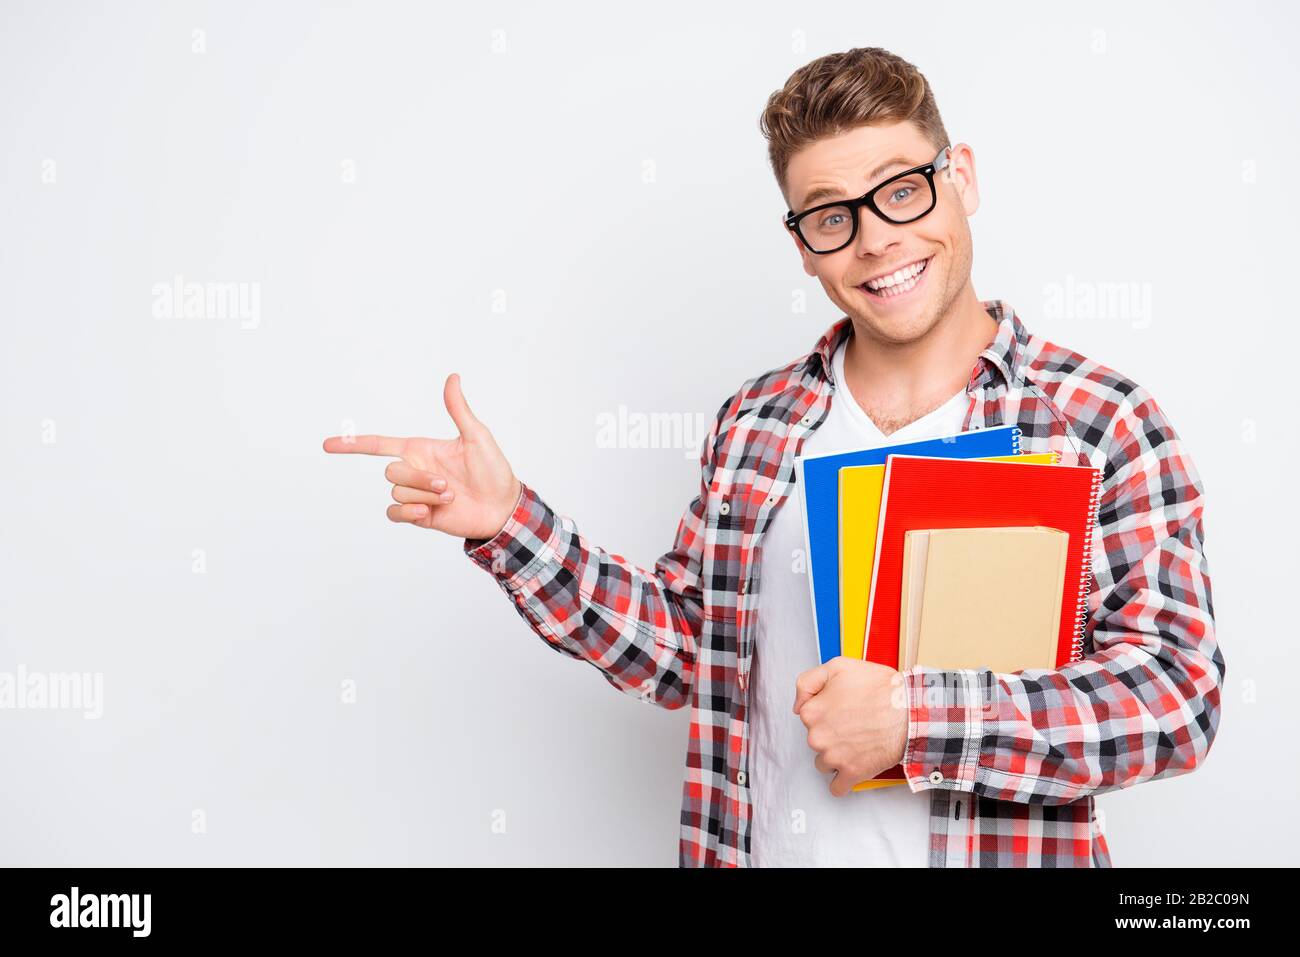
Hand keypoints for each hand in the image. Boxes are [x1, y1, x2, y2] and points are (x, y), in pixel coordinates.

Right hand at [322, 373, 521, 539]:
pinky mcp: (419, 515)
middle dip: (419, 479)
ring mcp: (416, 493)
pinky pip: (395, 513)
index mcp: (421, 449)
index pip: (379, 445)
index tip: (327, 445)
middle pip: (392, 472)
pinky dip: (408, 512)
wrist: (502, 507)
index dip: (353, 444)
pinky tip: (429, 511)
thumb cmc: (493, 470)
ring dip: (423, 495)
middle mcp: (415, 470)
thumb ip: (458, 409)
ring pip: (396, 492)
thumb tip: (452, 377)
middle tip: (448, 485)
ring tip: (449, 498)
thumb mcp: (477, 436)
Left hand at [793, 657, 908, 796]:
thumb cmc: (881, 689)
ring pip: (824, 763)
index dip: (825, 711)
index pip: (807, 717)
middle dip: (831, 734)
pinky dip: (843, 782)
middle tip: (853, 724)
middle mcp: (818, 737)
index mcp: (812, 712)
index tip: (839, 710)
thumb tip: (797, 704)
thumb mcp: (838, 667)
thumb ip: (808, 682)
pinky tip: (852, 768)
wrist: (911, 711)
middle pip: (816, 741)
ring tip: (857, 743)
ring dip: (837, 756)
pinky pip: (837, 788)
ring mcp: (834, 757)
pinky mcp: (851, 773)